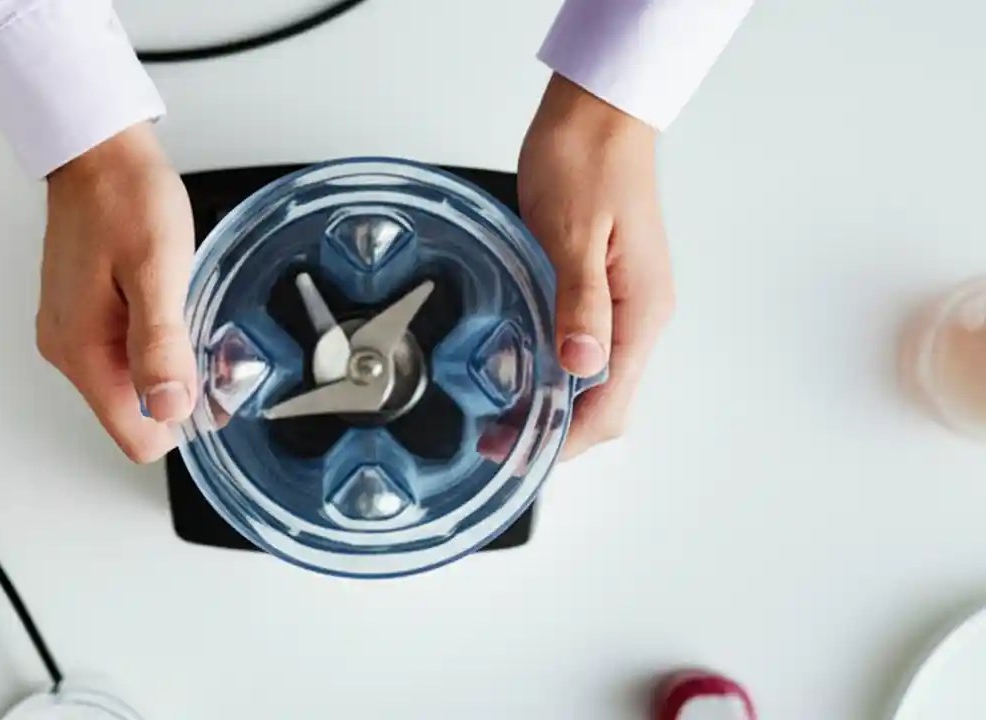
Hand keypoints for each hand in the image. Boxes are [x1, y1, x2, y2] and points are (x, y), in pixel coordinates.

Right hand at [36, 123, 196, 462]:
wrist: (98, 152)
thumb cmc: (125, 198)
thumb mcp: (157, 270)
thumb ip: (161, 345)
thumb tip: (169, 408)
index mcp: (81, 349)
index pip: (136, 437)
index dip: (183, 421)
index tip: (211, 384)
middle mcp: (68, 350)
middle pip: (137, 415)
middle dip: (179, 390)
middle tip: (205, 336)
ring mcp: (72, 334)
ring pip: (132, 386)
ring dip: (169, 364)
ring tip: (184, 309)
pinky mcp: (82, 316)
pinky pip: (124, 356)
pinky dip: (154, 343)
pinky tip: (168, 304)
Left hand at [517, 74, 675, 458]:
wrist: (597, 115)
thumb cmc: (588, 160)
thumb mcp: (572, 231)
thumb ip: (578, 300)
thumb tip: (580, 363)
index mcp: (640, 310)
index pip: (612, 404)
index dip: (568, 439)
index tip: (522, 454)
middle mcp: (639, 315)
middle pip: (605, 401)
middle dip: (557, 430)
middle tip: (499, 439)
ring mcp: (624, 303)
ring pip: (594, 378)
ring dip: (554, 402)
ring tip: (501, 414)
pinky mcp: (602, 287)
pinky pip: (584, 346)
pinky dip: (553, 368)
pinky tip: (518, 367)